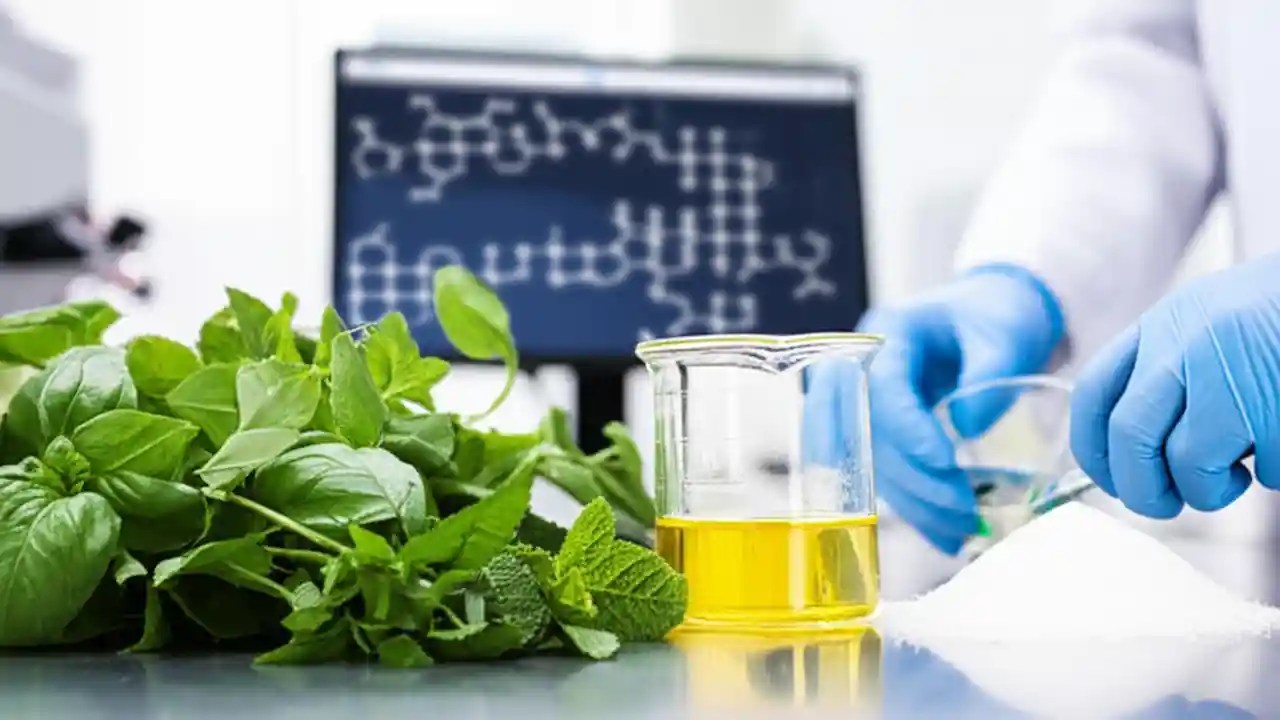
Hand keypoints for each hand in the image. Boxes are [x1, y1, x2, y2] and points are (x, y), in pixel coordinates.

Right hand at [805, 266, 1063, 553]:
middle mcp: (865, 370)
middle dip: (914, 478)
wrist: (995, 310)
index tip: (946, 462)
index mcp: (889, 334)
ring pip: (874, 464)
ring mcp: (870, 405)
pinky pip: (890, 476)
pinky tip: (946, 536)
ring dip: (914, 502)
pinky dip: (916, 508)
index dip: (907, 430)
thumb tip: (968, 429)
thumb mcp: (1008, 333)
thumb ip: (992, 372)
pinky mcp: (884, 433)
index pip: (883, 387)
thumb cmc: (1001, 314)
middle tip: (964, 510)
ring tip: (963, 529)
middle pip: (870, 434)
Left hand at [1071, 255, 1279, 517]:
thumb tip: (1128, 454)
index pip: (1095, 395)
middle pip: (1130, 438)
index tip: (1112, 479)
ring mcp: (1232, 373)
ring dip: (1211, 488)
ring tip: (1241, 472)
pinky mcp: (1277, 405)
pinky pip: (1266, 469)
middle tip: (1167, 501)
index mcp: (1163, 323)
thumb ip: (1168, 372)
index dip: (1094, 451)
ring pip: (1189, 464)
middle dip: (1142, 488)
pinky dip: (1278, 472)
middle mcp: (1186, 344)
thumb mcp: (1211, 323)